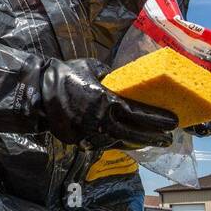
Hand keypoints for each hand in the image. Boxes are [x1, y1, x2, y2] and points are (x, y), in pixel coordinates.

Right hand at [41, 58, 176, 147]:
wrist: (37, 95)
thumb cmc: (65, 76)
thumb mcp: (92, 68)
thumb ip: (110, 75)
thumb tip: (123, 77)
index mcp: (107, 101)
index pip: (140, 114)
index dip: (158, 119)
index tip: (174, 122)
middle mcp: (102, 121)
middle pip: (136, 133)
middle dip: (155, 136)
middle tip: (169, 138)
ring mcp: (92, 134)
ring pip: (123, 141)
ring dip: (140, 142)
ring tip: (155, 141)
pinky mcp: (83, 142)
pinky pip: (108, 143)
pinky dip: (122, 142)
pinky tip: (132, 141)